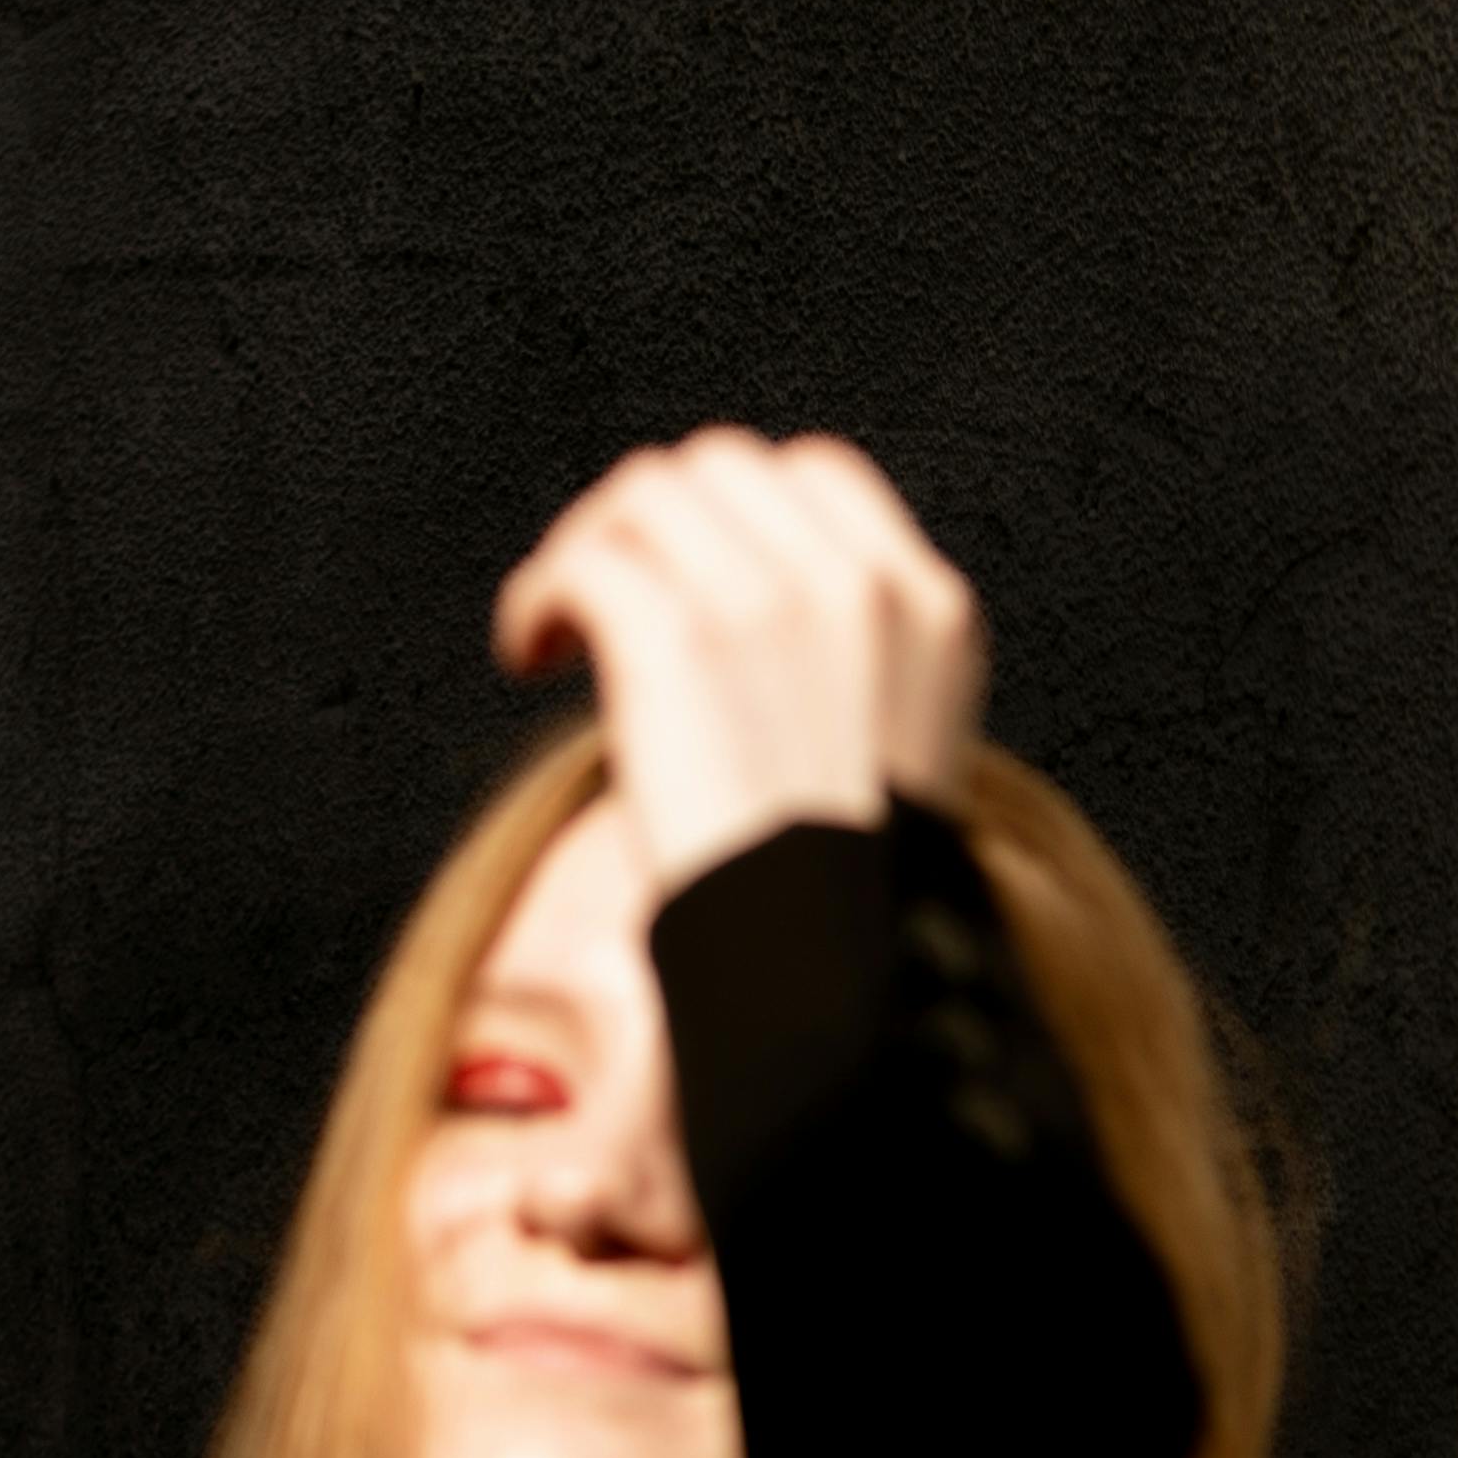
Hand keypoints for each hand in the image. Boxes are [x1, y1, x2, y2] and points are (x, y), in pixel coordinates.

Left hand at [492, 428, 985, 923]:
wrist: (829, 989)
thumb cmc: (851, 917)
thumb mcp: (895, 764)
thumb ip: (847, 671)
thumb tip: (735, 624)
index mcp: (929, 614)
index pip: (817, 476)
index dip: (731, 510)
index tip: (685, 569)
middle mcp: (857, 588)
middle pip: (719, 467)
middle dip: (649, 522)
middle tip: (608, 599)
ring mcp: (769, 604)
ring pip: (642, 497)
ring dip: (586, 550)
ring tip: (561, 632)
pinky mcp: (680, 638)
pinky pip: (582, 563)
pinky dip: (538, 599)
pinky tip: (528, 654)